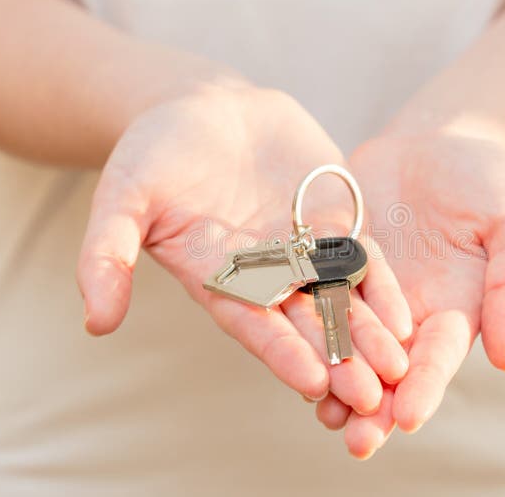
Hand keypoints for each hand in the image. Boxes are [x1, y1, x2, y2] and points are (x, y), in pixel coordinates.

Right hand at [76, 84, 410, 413]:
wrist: (201, 108)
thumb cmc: (154, 153)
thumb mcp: (122, 197)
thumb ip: (107, 255)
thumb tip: (95, 324)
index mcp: (220, 280)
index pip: (254, 326)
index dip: (282, 353)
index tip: (311, 383)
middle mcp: (267, 276)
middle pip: (307, 325)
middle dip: (338, 360)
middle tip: (371, 397)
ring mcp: (304, 250)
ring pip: (343, 299)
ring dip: (371, 334)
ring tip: (401, 366)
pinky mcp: (333, 221)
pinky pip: (364, 257)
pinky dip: (383, 285)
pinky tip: (409, 314)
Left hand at [314, 135, 504, 457]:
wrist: (440, 141)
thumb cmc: (490, 182)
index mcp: (457, 311)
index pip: (439, 358)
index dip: (425, 388)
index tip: (407, 417)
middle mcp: (410, 313)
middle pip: (391, 368)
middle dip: (375, 406)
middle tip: (357, 440)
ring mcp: (370, 291)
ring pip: (350, 344)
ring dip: (337, 380)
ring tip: (321, 412)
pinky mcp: (336, 263)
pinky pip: (319, 299)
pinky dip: (306, 327)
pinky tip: (289, 351)